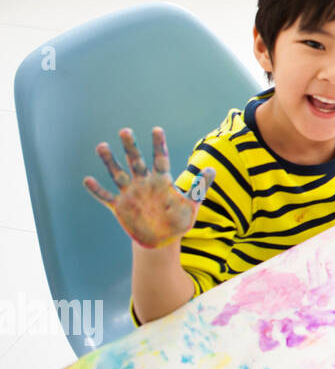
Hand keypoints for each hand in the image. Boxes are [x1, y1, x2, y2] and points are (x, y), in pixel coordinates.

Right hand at [83, 127, 214, 248]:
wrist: (163, 240)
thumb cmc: (178, 220)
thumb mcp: (191, 204)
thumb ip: (199, 187)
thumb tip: (212, 168)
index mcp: (162, 181)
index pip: (160, 158)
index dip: (158, 145)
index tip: (156, 129)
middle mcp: (144, 183)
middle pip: (136, 161)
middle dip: (130, 147)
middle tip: (125, 131)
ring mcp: (131, 194)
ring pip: (118, 174)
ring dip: (110, 162)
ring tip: (102, 146)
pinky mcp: (120, 207)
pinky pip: (106, 197)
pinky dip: (97, 190)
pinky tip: (87, 180)